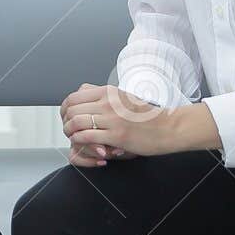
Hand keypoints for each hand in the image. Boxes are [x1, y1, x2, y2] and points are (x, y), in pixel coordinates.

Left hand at [59, 82, 175, 165]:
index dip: (64, 109)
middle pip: (71, 110)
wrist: (170, 127)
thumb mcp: (123, 96)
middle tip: (68, 130)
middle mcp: (108, 102)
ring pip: (76, 123)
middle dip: (65, 122)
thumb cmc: (147, 116)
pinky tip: (84, 144)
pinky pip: (87, 136)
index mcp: (108, 91)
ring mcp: (112, 118)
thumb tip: (82, 90)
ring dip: (70, 133)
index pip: (73, 97)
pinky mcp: (117, 135)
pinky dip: (80, 141)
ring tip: (74, 138)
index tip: (65, 117)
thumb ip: (103, 94)